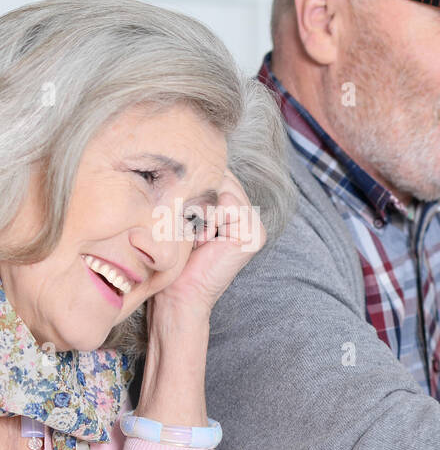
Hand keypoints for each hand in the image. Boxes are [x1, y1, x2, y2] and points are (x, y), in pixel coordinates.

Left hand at [151, 169, 266, 324]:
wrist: (178, 294)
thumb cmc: (173, 257)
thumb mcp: (180, 215)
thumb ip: (191, 190)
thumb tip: (182, 155)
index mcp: (235, 210)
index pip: (218, 173)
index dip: (194, 178)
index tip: (176, 199)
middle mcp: (250, 216)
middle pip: (223, 177)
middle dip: (197, 190)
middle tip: (183, 219)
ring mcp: (255, 226)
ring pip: (224, 188)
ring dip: (200, 205)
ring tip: (192, 230)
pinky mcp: (253, 235)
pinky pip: (229, 205)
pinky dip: (208, 216)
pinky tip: (201, 237)